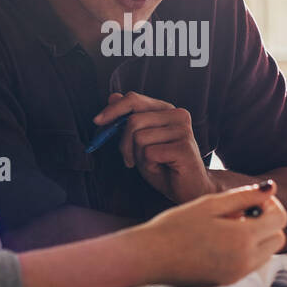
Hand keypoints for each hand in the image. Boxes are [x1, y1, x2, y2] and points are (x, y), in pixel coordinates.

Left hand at [94, 91, 214, 203]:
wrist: (189, 190)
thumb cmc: (164, 166)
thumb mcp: (140, 142)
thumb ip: (128, 120)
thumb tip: (112, 96)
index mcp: (167, 109)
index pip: (135, 99)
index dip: (113, 110)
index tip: (97, 121)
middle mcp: (178, 115)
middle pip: (133, 120)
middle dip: (123, 143)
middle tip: (128, 159)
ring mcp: (183, 130)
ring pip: (139, 137)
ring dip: (138, 156)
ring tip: (152, 164)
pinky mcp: (184, 147)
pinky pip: (149, 153)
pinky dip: (149, 165)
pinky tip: (161, 168)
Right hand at [137, 180, 286, 286]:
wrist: (149, 257)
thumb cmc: (174, 228)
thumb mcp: (209, 204)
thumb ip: (244, 195)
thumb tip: (270, 188)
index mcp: (242, 239)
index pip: (280, 219)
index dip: (272, 204)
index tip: (255, 199)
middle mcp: (245, 261)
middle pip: (278, 237)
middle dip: (268, 221)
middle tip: (244, 211)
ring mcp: (237, 274)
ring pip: (267, 252)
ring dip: (259, 237)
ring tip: (230, 225)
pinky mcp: (228, 282)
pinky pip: (252, 264)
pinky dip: (247, 250)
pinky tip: (223, 240)